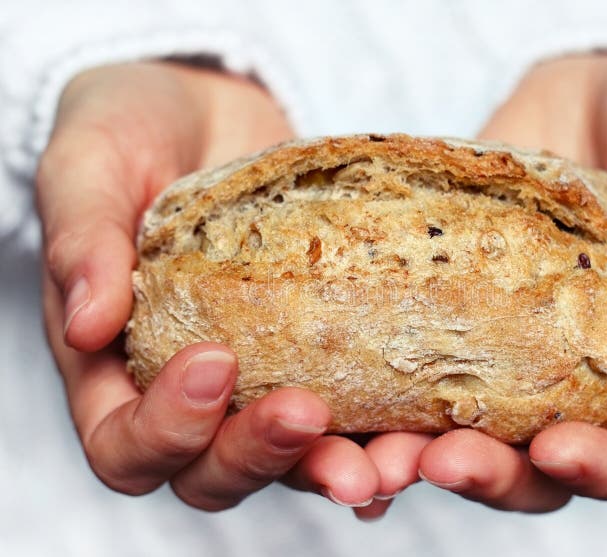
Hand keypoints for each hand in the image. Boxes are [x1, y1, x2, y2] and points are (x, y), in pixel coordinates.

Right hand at [37, 62, 381, 509]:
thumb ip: (82, 240)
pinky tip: (422, 425)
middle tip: (308, 414)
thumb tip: (89, 326)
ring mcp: (264, 379)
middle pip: (215, 472)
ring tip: (385, 457)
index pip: (127, 443)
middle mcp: (193, 393)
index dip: (166, 429)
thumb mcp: (91, 167)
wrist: (211, 109)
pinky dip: (386, 429)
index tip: (213, 360)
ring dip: (337, 465)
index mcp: (115, 370)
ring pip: (293, 459)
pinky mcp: (325, 354)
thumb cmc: (133, 133)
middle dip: (260, 456)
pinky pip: (355, 411)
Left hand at [354, 50, 606, 517]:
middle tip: (441, 459)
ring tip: (374, 455)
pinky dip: (375, 398)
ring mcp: (505, 352)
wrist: (591, 87)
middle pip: (539, 468)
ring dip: (417, 456)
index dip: (606, 470)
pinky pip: (410, 369)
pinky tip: (335, 403)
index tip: (558, 449)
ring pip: (464, 434)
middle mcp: (575, 377)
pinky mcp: (448, 313)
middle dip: (492, 476)